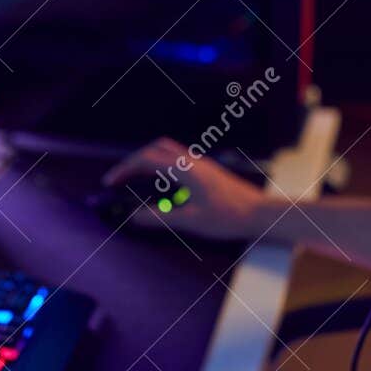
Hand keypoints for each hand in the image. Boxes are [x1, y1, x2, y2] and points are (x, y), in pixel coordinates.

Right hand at [102, 137, 277, 240]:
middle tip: (120, 178)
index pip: (146, 160)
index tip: (109, 182)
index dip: (124, 169)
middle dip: (134, 160)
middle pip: (155, 149)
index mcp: (184, 169)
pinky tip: (163, 185)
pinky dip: (162, 166)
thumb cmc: (229, 217)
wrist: (261, 214)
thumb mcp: (191, 221)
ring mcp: (201, 164)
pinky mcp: (207, 171)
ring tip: (137, 179)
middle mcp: (192, 161)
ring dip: (149, 160)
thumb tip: (134, 216)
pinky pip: (178, 160)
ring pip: (168, 151)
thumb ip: (160, 217)